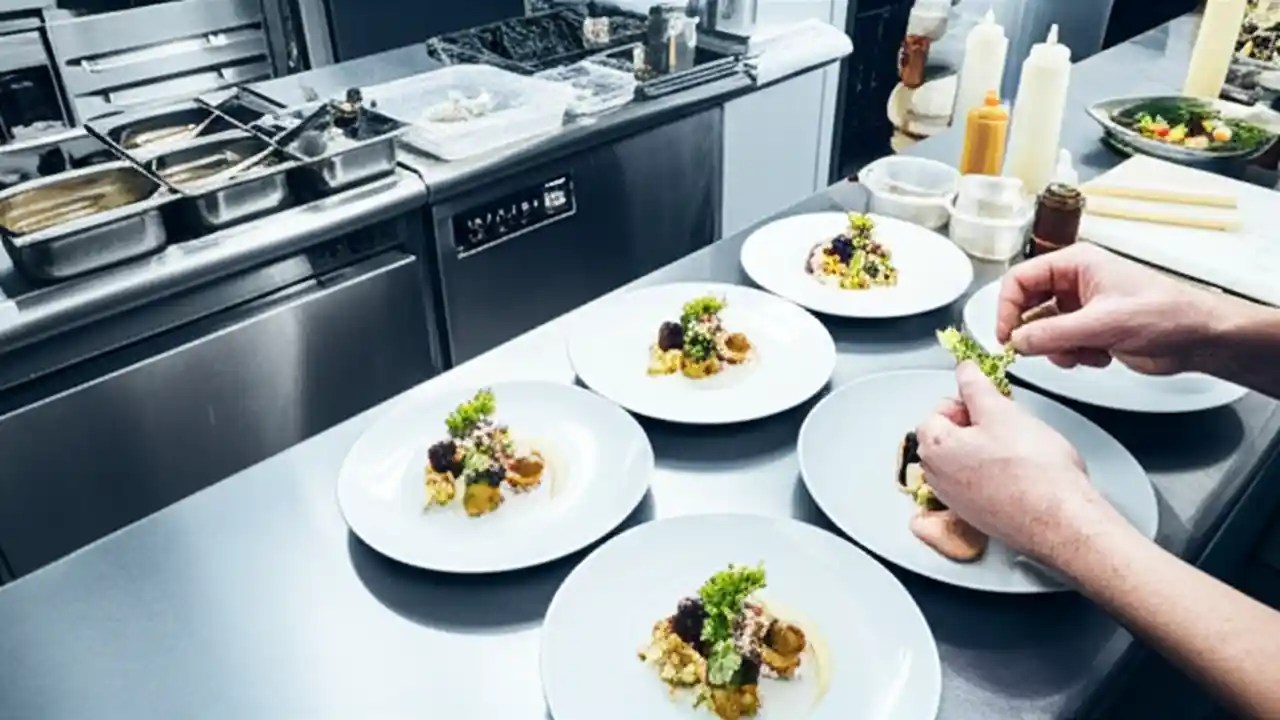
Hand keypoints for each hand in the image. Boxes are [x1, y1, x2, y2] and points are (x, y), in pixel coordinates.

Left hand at [915, 362, 1119, 562]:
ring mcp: (956, 500)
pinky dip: (993, 476)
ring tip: (1017, 451)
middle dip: (974, 426)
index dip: (966, 402)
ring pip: (963, 461)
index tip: (989, 405)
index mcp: (935, 448)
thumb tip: (965, 371)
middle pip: (947, 437)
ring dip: (984, 451)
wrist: (1061, 520)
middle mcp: (937, 478)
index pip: (937, 410)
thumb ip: (976, 387)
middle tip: (1006, 427)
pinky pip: (977, 485)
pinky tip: (1019, 474)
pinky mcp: (977, 516)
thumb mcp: (1002, 412)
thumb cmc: (1035, 472)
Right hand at [996, 244, 1218, 374]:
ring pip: (1044, 330)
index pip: (1021, 280)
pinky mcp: (1092, 329)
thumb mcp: (1102, 323)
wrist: (1198, 337)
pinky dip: (1075, 355)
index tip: (1006, 336)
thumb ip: (1053, 334)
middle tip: (1037, 352)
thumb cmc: (1162, 314)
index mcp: (1075, 264)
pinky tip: (1100, 356)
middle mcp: (1074, 282)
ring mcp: (1082, 307)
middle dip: (1035, 333)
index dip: (1007, 308)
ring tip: (1083, 354)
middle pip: (1029, 306)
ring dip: (1058, 348)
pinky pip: (1063, 344)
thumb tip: (1015, 342)